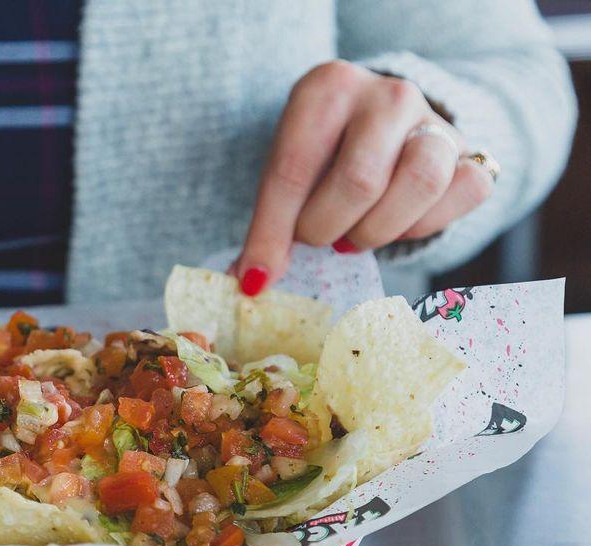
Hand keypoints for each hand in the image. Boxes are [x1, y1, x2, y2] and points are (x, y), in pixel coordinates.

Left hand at [231, 60, 494, 294]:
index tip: (258, 277)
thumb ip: (271, 222)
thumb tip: (252, 283)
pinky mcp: (469, 149)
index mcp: (327, 86)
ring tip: (353, 234)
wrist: (384, 128)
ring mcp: (434, 117)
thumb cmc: (324, 156)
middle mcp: (386, 93)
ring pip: (420, 182)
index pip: (293, 169)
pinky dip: (425, 225)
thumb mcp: (288, 172)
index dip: (273, 232)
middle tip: (317, 236)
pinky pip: (465, 191)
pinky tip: (397, 224)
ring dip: (377, 229)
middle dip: (327, 227)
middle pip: (360, 181)